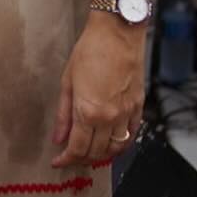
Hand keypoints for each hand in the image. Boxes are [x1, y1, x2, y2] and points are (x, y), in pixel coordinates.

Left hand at [52, 12, 144, 167]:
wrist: (117, 34)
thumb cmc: (90, 51)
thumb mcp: (67, 82)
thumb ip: (63, 115)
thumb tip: (58, 138)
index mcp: (88, 111)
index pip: (77, 148)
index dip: (66, 160)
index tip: (58, 162)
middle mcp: (110, 117)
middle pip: (96, 152)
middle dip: (81, 159)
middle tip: (71, 158)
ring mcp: (127, 113)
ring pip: (116, 148)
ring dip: (101, 156)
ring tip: (89, 154)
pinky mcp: (139, 107)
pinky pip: (131, 135)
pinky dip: (121, 145)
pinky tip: (111, 145)